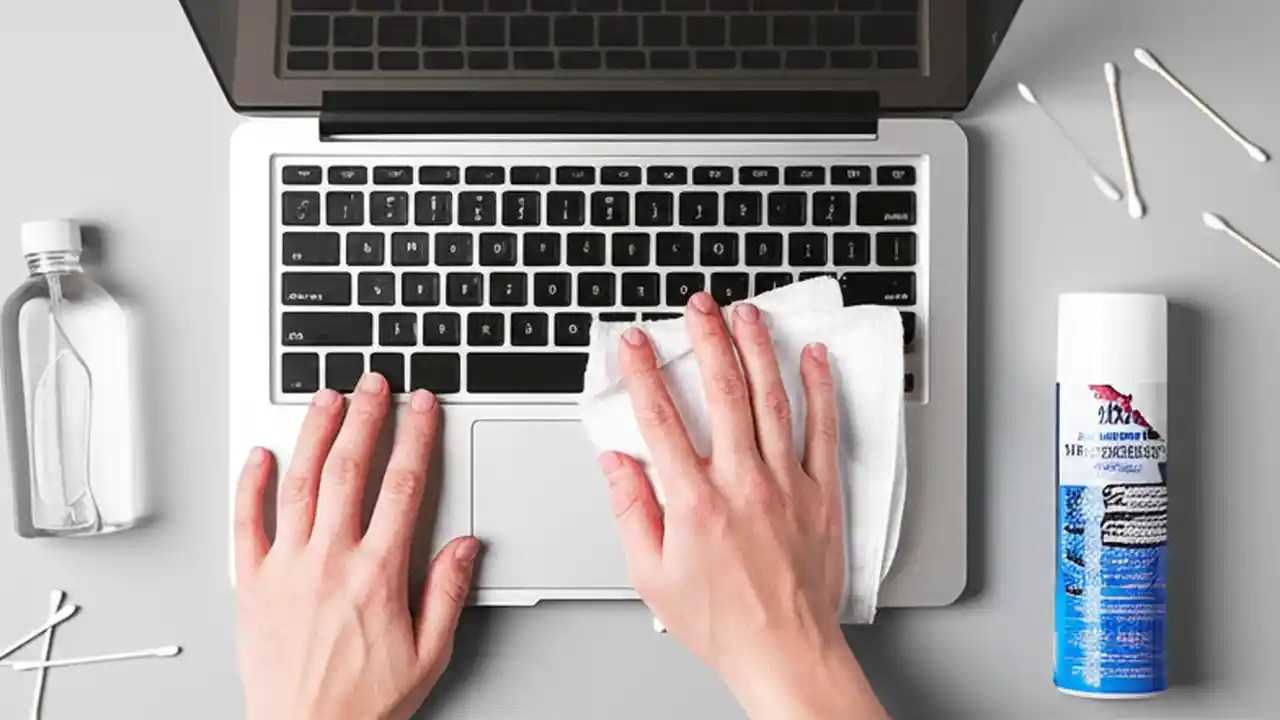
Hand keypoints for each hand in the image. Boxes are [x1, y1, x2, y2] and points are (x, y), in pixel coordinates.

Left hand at [234, 375, 480, 719]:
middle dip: (366, 416)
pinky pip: (246, 522)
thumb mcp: (429, 653)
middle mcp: (330, 560)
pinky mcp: (251, 583)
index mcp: (378, 573)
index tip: (422, 406)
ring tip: (327, 397)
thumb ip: (449, 592)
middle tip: (374, 383)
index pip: (404, 485)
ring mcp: (286, 567)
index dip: (416, 436)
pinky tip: (261, 453)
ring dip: (314, 432)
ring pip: (299, 482)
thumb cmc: (364, 701)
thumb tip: (467, 544)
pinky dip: (251, 483)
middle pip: (350, 468)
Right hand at [600, 293, 887, 719]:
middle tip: (698, 306)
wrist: (784, 651)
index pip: (662, 419)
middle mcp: (742, 483)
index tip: (635, 342)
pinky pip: (823, 429)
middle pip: (723, 393)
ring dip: (758, 349)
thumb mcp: (651, 574)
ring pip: (772, 399)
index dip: (644, 373)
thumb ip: (631, 511)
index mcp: (695, 503)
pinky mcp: (820, 492)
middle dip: (707, 340)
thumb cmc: (721, 621)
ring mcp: (786, 483)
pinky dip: (820, 388)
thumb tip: (615, 464)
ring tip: (747, 313)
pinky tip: (813, 356)